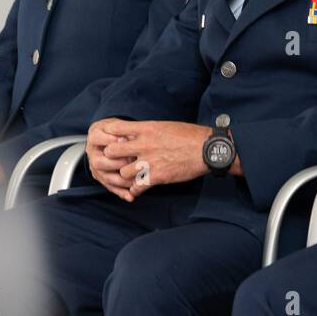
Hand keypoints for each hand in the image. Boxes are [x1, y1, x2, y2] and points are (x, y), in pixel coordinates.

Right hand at [87, 118, 138, 200]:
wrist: (112, 134)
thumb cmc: (118, 129)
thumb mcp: (119, 123)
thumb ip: (123, 129)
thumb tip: (128, 140)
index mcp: (95, 136)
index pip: (97, 138)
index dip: (111, 140)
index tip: (125, 140)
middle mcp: (92, 152)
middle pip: (99, 161)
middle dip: (117, 163)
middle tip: (132, 161)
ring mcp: (95, 166)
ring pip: (105, 177)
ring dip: (121, 180)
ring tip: (136, 181)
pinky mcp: (101, 177)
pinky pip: (110, 187)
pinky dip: (121, 192)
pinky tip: (131, 196)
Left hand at [102, 120, 217, 198]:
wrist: (207, 150)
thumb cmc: (190, 136)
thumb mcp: (166, 126)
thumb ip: (147, 131)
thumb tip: (133, 134)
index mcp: (147, 128)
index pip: (115, 128)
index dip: (109, 135)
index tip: (111, 140)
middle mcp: (145, 144)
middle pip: (111, 152)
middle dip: (112, 157)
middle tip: (118, 161)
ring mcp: (150, 161)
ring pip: (122, 173)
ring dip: (126, 175)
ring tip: (132, 176)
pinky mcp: (157, 177)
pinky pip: (136, 187)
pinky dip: (136, 189)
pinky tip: (140, 186)